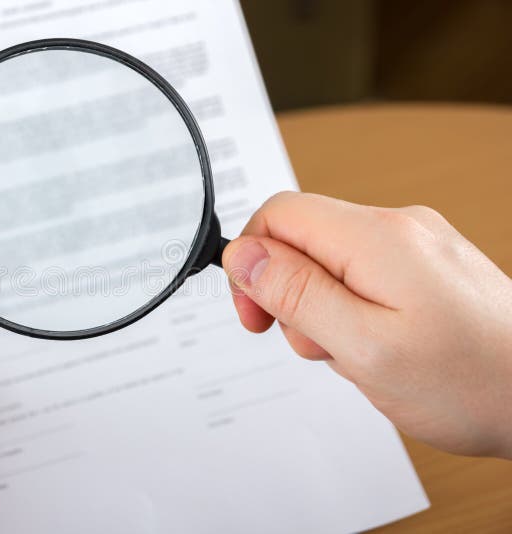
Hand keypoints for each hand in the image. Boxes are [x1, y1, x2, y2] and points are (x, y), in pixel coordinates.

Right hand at [222, 191, 511, 458]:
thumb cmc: (472, 381)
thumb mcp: (363, 346)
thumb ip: (296, 294)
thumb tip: (242, 254)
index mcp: (377, 237)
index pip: (279, 213)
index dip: (251, 260)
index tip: (256, 313)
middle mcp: (397, 228)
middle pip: (303, 239)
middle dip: (291, 295)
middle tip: (318, 345)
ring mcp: (415, 246)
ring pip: (329, 263)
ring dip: (323, 312)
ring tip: (356, 354)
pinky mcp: (425, 267)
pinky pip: (361, 278)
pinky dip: (353, 314)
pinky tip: (377, 347)